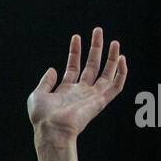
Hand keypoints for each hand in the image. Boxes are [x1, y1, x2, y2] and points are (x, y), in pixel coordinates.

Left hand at [27, 27, 126, 143]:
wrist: (52, 130)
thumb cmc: (43, 117)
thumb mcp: (38, 95)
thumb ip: (45, 82)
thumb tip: (52, 69)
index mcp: (66, 90)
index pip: (74, 67)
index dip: (75, 52)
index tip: (76, 36)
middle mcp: (81, 92)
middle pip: (92, 66)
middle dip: (96, 48)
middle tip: (98, 31)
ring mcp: (92, 96)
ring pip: (107, 74)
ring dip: (112, 58)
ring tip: (114, 41)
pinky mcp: (101, 101)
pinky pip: (116, 87)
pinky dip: (121, 74)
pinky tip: (122, 59)